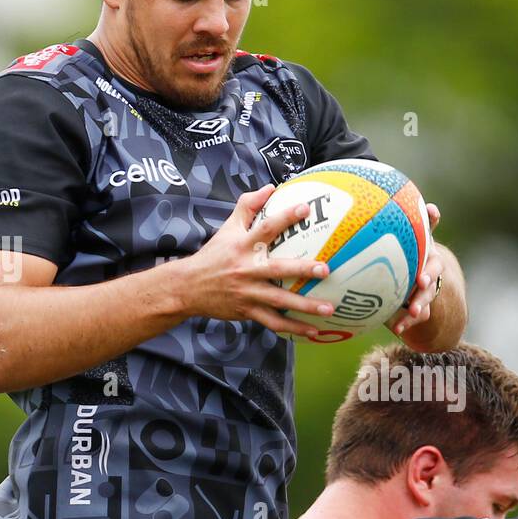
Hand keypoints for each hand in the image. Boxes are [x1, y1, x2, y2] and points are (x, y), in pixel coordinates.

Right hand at [178, 183, 335, 336]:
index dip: (285, 217)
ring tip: (329, 308)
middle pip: (277, 270)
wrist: (188, 287)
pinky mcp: (248, 311)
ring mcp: (248, 292)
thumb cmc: (214, 255)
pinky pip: (274, 322)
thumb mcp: (227, 227)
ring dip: (305, 306)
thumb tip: (270, 187)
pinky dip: (294, 328)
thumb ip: (248, 206)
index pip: (266, 228)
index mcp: (243, 246)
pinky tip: (315, 331)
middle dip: (302, 270)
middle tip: (326, 270)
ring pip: (279, 301)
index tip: (306, 209)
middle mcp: (246, 269)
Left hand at [389, 203, 442, 337]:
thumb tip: (360, 201)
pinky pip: (416, 316)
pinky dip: (408, 322)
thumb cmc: (398, 261)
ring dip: (422, 303)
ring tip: (415, 311)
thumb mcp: (391, 247)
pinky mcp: (420, 307)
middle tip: (422, 280)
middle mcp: (428, 267)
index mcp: (422, 248)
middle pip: (434, 269)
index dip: (432, 219)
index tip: (432, 211)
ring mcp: (427, 288)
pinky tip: (398, 328)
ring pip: (428, 295)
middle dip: (429, 274)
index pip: (428, 228)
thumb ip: (380, 229)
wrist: (416, 288)